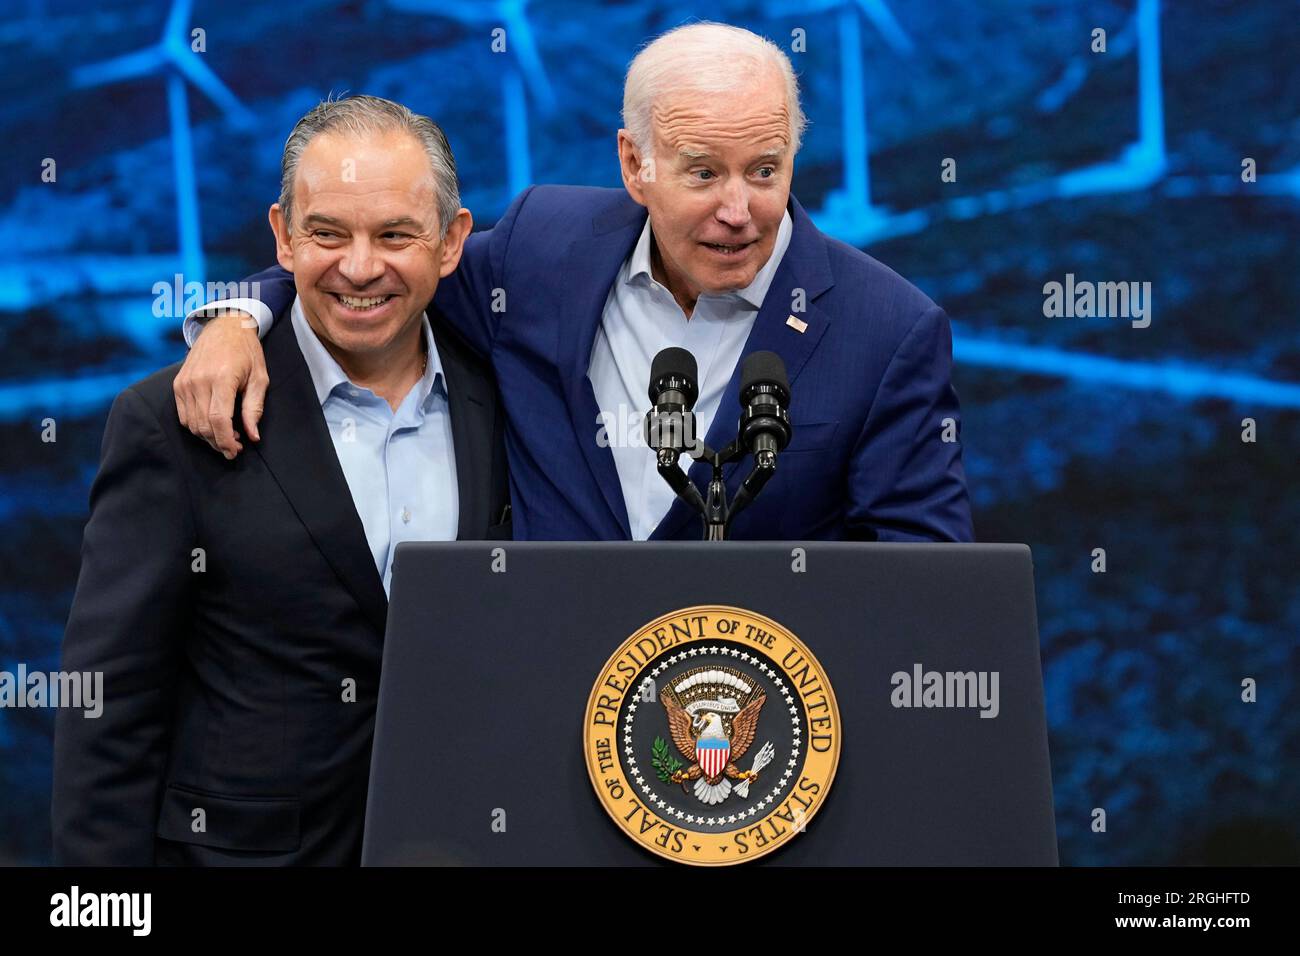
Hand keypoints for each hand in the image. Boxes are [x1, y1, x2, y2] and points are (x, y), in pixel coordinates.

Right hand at [173, 313, 268, 458]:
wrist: (224, 327)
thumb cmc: (247, 352)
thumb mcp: (260, 378)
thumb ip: (254, 409)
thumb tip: (253, 436)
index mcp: (221, 379)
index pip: (218, 420)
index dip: (226, 441)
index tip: (235, 451)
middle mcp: (198, 381)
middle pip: (203, 425)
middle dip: (218, 442)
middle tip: (235, 447)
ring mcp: (185, 382)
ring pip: (191, 423)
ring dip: (207, 436)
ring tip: (226, 436)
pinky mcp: (178, 383)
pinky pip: (183, 414)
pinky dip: (196, 425)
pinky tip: (212, 425)